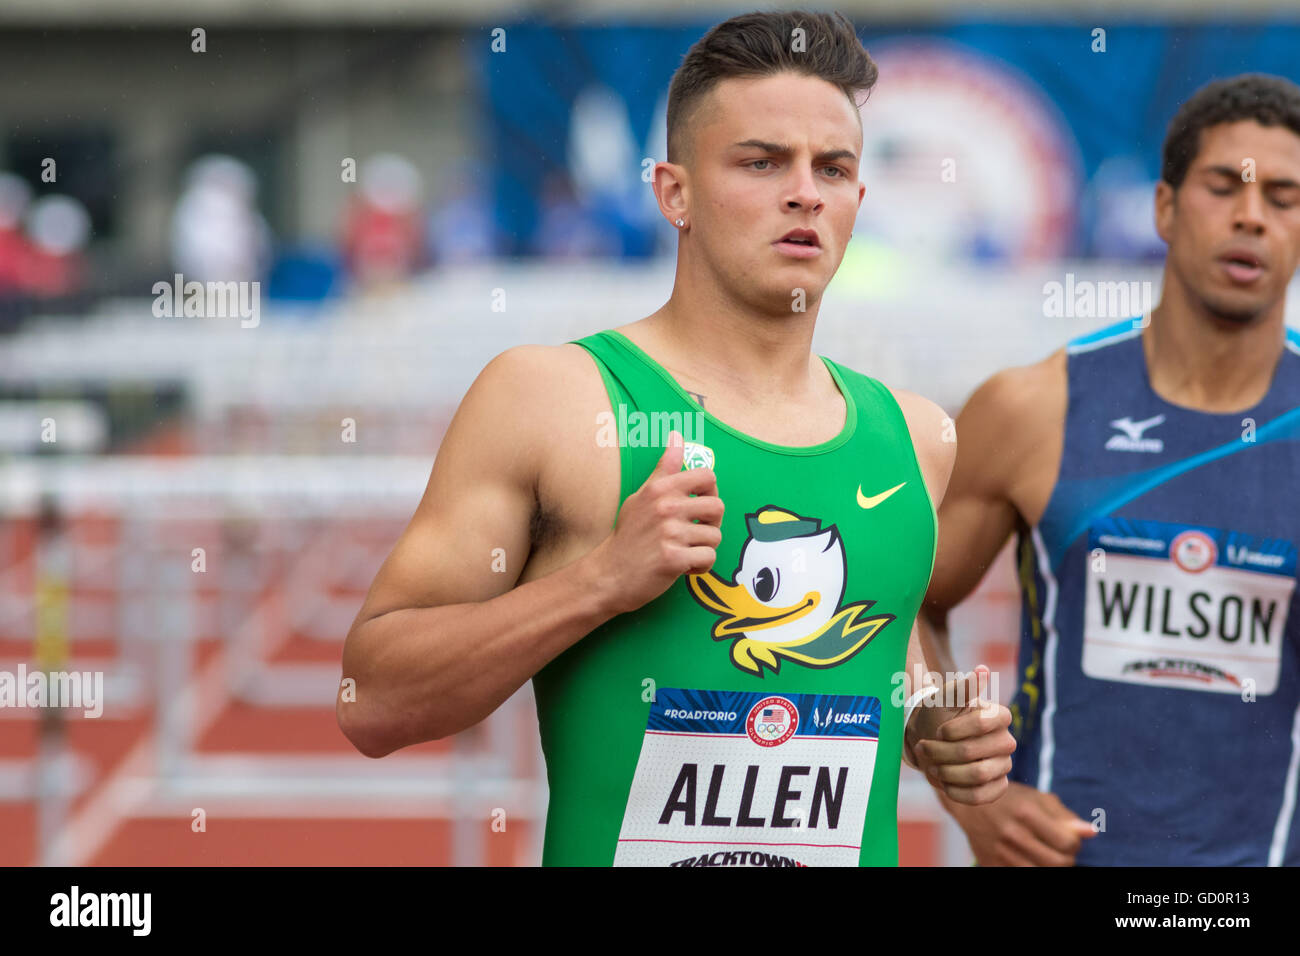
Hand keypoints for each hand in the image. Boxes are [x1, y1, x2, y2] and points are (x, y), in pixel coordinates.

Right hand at [586, 430, 723, 615]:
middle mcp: (666, 507)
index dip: (710, 491)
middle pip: (717, 507)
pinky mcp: (674, 559)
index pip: (707, 476)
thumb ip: (664, 469)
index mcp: (660, 489)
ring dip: (704, 548)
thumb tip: (677, 436)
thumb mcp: (642, 497)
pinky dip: (700, 566)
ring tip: (685, 552)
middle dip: (712, 523)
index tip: (698, 506)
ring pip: (715, 536)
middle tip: (694, 533)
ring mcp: (670, 533)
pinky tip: (684, 567)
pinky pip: (708, 558)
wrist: (609, 575)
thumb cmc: (629, 536)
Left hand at [906, 666, 1015, 804]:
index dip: (955, 729)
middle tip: (924, 747)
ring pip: (977, 775)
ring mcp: (1004, 765)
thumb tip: (982, 670)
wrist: (929, 738)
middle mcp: (1006, 741)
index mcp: (999, 716)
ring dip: (946, 771)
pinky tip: (943, 782)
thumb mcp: (944, 698)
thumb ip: (963, 687)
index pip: (984, 723)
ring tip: (931, 765)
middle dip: (942, 752)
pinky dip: (957, 791)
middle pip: (974, 752)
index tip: (939, 730)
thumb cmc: (938, 714)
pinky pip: (982, 796)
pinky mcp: (997, 787)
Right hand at [940, 780, 1097, 865]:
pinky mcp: (991, 864)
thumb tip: (1091, 832)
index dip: (1074, 843)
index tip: (1068, 837)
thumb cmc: (1008, 799)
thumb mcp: (1036, 798)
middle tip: (1061, 850)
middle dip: (1067, 858)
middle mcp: (1012, 833)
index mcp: (1026, 812)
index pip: (1067, 842)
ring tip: (1046, 854)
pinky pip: (1021, 875)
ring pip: (1042, 873)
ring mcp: (1000, 852)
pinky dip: (1032, 869)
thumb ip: (1064, 815)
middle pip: (1058, 863)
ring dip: (1051, 866)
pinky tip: (1030, 858)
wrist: (968, 806)